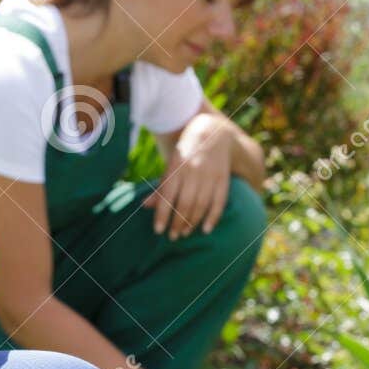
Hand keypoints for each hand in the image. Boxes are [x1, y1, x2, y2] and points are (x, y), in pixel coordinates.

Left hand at [142, 115, 231, 239]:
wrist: (212, 132)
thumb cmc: (185, 153)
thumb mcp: (170, 165)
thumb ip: (161, 187)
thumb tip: (145, 206)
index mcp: (177, 166)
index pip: (167, 195)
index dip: (162, 214)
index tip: (158, 230)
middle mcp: (194, 170)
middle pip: (185, 203)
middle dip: (178, 222)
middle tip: (172, 237)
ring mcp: (210, 174)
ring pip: (201, 204)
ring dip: (193, 222)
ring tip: (185, 233)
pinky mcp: (223, 178)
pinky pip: (219, 202)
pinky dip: (213, 217)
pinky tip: (206, 230)